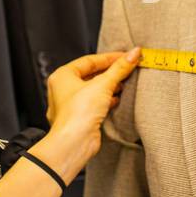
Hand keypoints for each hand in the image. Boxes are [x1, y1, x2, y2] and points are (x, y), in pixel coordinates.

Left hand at [41, 48, 142, 168]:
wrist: (74, 142)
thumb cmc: (78, 113)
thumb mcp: (103, 85)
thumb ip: (119, 68)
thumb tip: (133, 54)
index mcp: (62, 76)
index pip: (89, 60)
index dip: (109, 57)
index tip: (125, 56)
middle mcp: (63, 89)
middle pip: (90, 75)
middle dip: (110, 72)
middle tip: (127, 68)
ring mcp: (70, 105)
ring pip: (92, 90)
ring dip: (109, 86)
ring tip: (125, 83)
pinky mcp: (78, 118)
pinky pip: (93, 104)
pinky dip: (105, 100)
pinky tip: (117, 99)